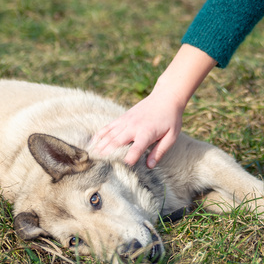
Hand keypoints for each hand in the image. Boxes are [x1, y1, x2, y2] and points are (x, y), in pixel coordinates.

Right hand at [90, 44, 216, 167]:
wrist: (166, 97)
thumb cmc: (171, 118)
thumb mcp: (171, 136)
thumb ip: (160, 151)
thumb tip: (150, 166)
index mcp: (147, 132)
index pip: (136, 148)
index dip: (130, 158)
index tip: (124, 166)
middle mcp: (134, 126)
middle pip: (117, 142)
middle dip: (108, 154)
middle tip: (99, 166)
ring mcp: (126, 121)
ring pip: (110, 135)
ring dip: (101, 146)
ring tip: (92, 157)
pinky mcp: (123, 117)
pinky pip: (109, 126)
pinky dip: (100, 134)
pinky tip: (93, 142)